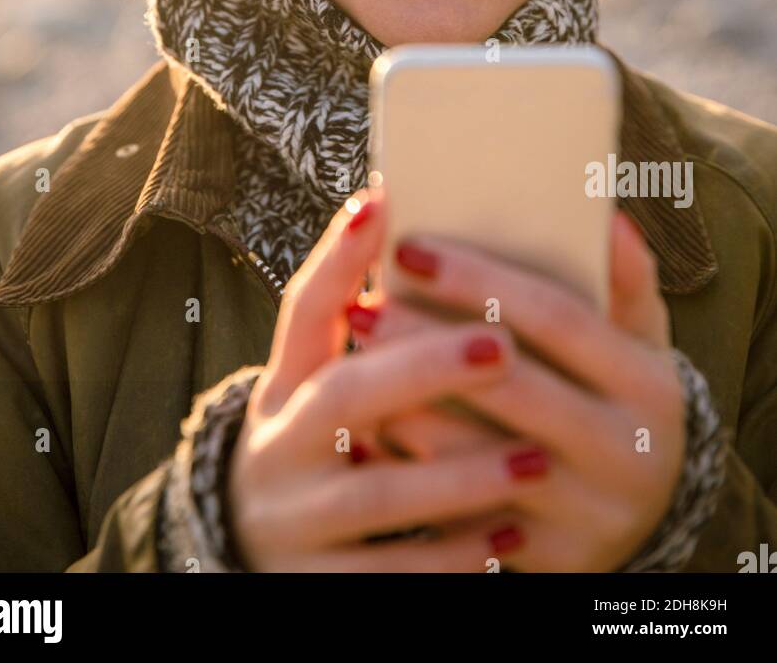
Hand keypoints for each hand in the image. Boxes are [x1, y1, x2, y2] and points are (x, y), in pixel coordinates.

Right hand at [227, 192, 561, 570]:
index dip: (336, 258)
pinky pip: (392, 575)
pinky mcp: (318, 588)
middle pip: (341, 399)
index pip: (303, 310)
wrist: (257, 553)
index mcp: (285, 386)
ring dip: (456, 474)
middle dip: (420, 368)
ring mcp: (294, 522)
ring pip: (375, 496)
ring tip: (534, 457)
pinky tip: (511, 537)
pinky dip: (452, 558)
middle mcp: (278, 447)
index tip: (382, 204)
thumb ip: (363, 321)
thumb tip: (404, 212)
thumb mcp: (325, 383)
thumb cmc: (323, 446)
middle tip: (501, 345)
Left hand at [349, 193, 685, 570]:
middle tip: (363, 304)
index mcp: (649, 385)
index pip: (556, 318)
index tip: (410, 247)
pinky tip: (367, 433)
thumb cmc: (623, 394)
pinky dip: (414, 472)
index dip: (480, 280)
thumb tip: (610, 217)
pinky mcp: (550, 560)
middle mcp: (628, 453)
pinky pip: (464, 514)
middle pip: (510, 385)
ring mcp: (588, 514)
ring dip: (407, 407)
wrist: (649, 509)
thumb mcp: (641, 338)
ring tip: (354, 363)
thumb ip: (627, 279)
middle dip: (427, 342)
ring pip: (477, 457)